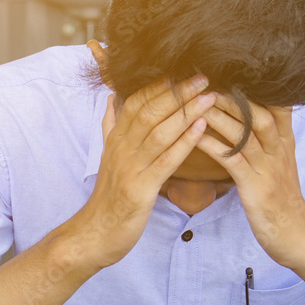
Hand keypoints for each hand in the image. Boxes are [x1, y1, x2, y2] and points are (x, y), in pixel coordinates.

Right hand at [71, 73, 216, 269]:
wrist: (95, 234)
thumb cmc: (108, 197)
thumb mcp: (107, 157)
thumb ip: (111, 126)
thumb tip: (113, 97)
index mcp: (116, 140)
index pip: (136, 102)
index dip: (158, 85)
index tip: (180, 71)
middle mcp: (121, 149)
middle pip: (150, 111)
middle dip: (177, 92)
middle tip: (203, 76)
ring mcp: (130, 168)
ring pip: (160, 132)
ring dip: (186, 112)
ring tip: (209, 96)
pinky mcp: (140, 189)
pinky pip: (166, 161)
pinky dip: (184, 142)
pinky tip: (201, 128)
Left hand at [194, 95, 304, 268]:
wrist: (295, 235)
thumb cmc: (280, 201)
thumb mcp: (279, 165)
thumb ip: (267, 141)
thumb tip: (249, 120)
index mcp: (285, 142)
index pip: (277, 104)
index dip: (256, 86)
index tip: (231, 70)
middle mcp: (279, 150)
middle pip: (258, 111)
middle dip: (231, 94)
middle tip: (205, 80)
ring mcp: (268, 167)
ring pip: (244, 132)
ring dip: (218, 114)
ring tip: (194, 100)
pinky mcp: (256, 186)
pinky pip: (232, 159)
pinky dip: (212, 144)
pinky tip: (194, 136)